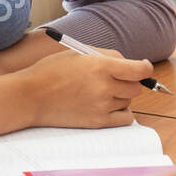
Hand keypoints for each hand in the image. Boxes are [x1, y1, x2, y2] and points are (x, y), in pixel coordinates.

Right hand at [21, 49, 151, 127]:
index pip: (140, 70)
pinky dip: (122, 113)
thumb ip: (107, 56)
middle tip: (115, 79)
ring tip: (103, 92)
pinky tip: (111, 106)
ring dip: (122, 97)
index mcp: (101, 66)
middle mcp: (104, 87)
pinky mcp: (97, 122)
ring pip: (129, 102)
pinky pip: (125, 119)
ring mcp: (101, 106)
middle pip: (135, 87)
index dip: (145, 68)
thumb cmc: (51, 71)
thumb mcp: (79, 53)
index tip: (143, 68)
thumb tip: (129, 64)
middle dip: (129, 82)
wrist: (30, 96)